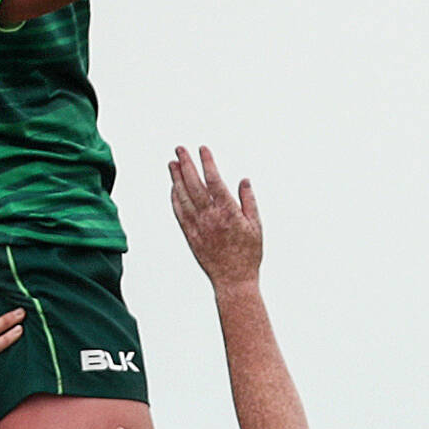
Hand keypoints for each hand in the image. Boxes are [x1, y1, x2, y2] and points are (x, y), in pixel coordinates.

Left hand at [170, 146, 261, 288]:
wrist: (233, 279)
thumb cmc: (248, 253)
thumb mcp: (256, 225)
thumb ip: (248, 201)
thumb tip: (243, 181)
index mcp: (228, 212)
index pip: (214, 181)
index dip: (207, 163)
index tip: (202, 149)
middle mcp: (210, 217)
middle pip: (194, 185)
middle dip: (186, 164)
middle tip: (180, 149)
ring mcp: (198, 226)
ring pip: (183, 197)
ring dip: (177, 178)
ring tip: (173, 163)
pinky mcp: (190, 235)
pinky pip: (179, 212)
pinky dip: (175, 198)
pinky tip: (173, 187)